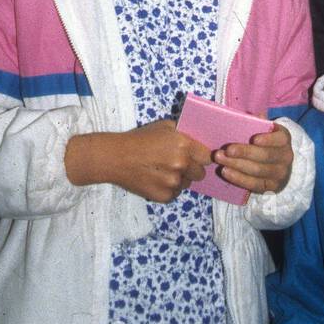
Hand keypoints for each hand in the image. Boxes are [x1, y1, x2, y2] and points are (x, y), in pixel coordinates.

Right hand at [70, 120, 211, 201]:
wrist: (116, 158)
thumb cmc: (140, 138)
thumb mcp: (164, 127)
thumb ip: (183, 134)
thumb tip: (196, 141)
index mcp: (183, 145)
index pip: (207, 156)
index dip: (201, 156)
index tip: (195, 156)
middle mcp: (181, 165)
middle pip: (200, 173)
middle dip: (192, 168)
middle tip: (177, 163)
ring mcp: (173, 183)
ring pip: (187, 184)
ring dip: (180, 179)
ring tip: (163, 171)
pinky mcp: (164, 196)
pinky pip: (175, 193)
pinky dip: (169, 188)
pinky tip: (157, 179)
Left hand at [215, 122, 292, 195]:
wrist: (278, 165)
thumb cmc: (266, 142)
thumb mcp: (265, 130)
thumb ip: (259, 123)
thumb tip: (255, 115)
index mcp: (284, 139)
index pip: (280, 139)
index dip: (268, 139)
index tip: (253, 139)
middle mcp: (286, 157)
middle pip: (264, 156)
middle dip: (244, 152)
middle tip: (226, 150)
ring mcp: (280, 174)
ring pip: (257, 171)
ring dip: (236, 165)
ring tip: (220, 159)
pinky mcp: (271, 187)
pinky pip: (253, 184)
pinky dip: (238, 178)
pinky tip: (226, 172)